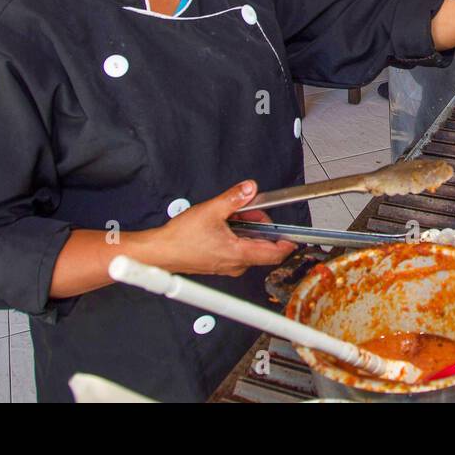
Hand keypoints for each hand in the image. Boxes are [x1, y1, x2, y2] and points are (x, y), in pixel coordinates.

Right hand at [147, 181, 294, 276]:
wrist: (160, 252)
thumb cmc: (181, 238)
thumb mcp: (211, 210)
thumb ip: (234, 199)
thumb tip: (250, 189)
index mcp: (239, 254)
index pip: (274, 253)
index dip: (287, 243)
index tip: (294, 234)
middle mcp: (235, 263)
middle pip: (262, 246)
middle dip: (259, 226)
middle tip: (248, 210)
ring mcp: (227, 265)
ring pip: (248, 247)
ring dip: (246, 229)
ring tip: (231, 215)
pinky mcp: (218, 263)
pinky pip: (236, 250)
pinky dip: (235, 235)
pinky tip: (223, 224)